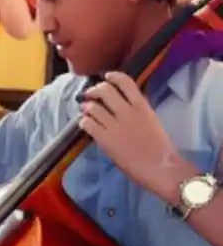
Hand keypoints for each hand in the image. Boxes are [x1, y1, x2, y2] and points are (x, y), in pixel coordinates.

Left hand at [78, 72, 176, 191]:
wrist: (161, 168)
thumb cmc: (160, 148)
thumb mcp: (151, 120)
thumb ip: (137, 110)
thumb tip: (121, 102)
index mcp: (142, 106)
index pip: (125, 82)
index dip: (113, 76)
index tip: (106, 77)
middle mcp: (127, 112)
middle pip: (104, 90)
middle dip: (94, 90)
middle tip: (89, 94)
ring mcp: (114, 125)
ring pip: (92, 107)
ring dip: (86, 108)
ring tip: (86, 112)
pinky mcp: (105, 139)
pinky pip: (87, 124)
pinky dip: (84, 122)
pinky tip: (86, 125)